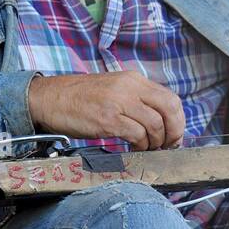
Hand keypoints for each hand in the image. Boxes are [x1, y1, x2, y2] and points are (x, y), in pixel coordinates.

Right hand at [27, 71, 184, 149]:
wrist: (50, 98)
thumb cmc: (81, 98)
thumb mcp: (115, 89)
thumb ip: (137, 99)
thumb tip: (161, 121)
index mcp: (134, 80)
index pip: (171, 98)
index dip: (179, 121)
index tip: (175, 136)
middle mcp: (130, 87)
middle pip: (169, 109)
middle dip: (174, 132)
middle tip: (168, 146)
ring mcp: (119, 102)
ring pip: (155, 124)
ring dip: (155, 142)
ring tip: (147, 148)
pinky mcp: (107, 119)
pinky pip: (136, 134)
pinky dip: (140, 145)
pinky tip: (134, 148)